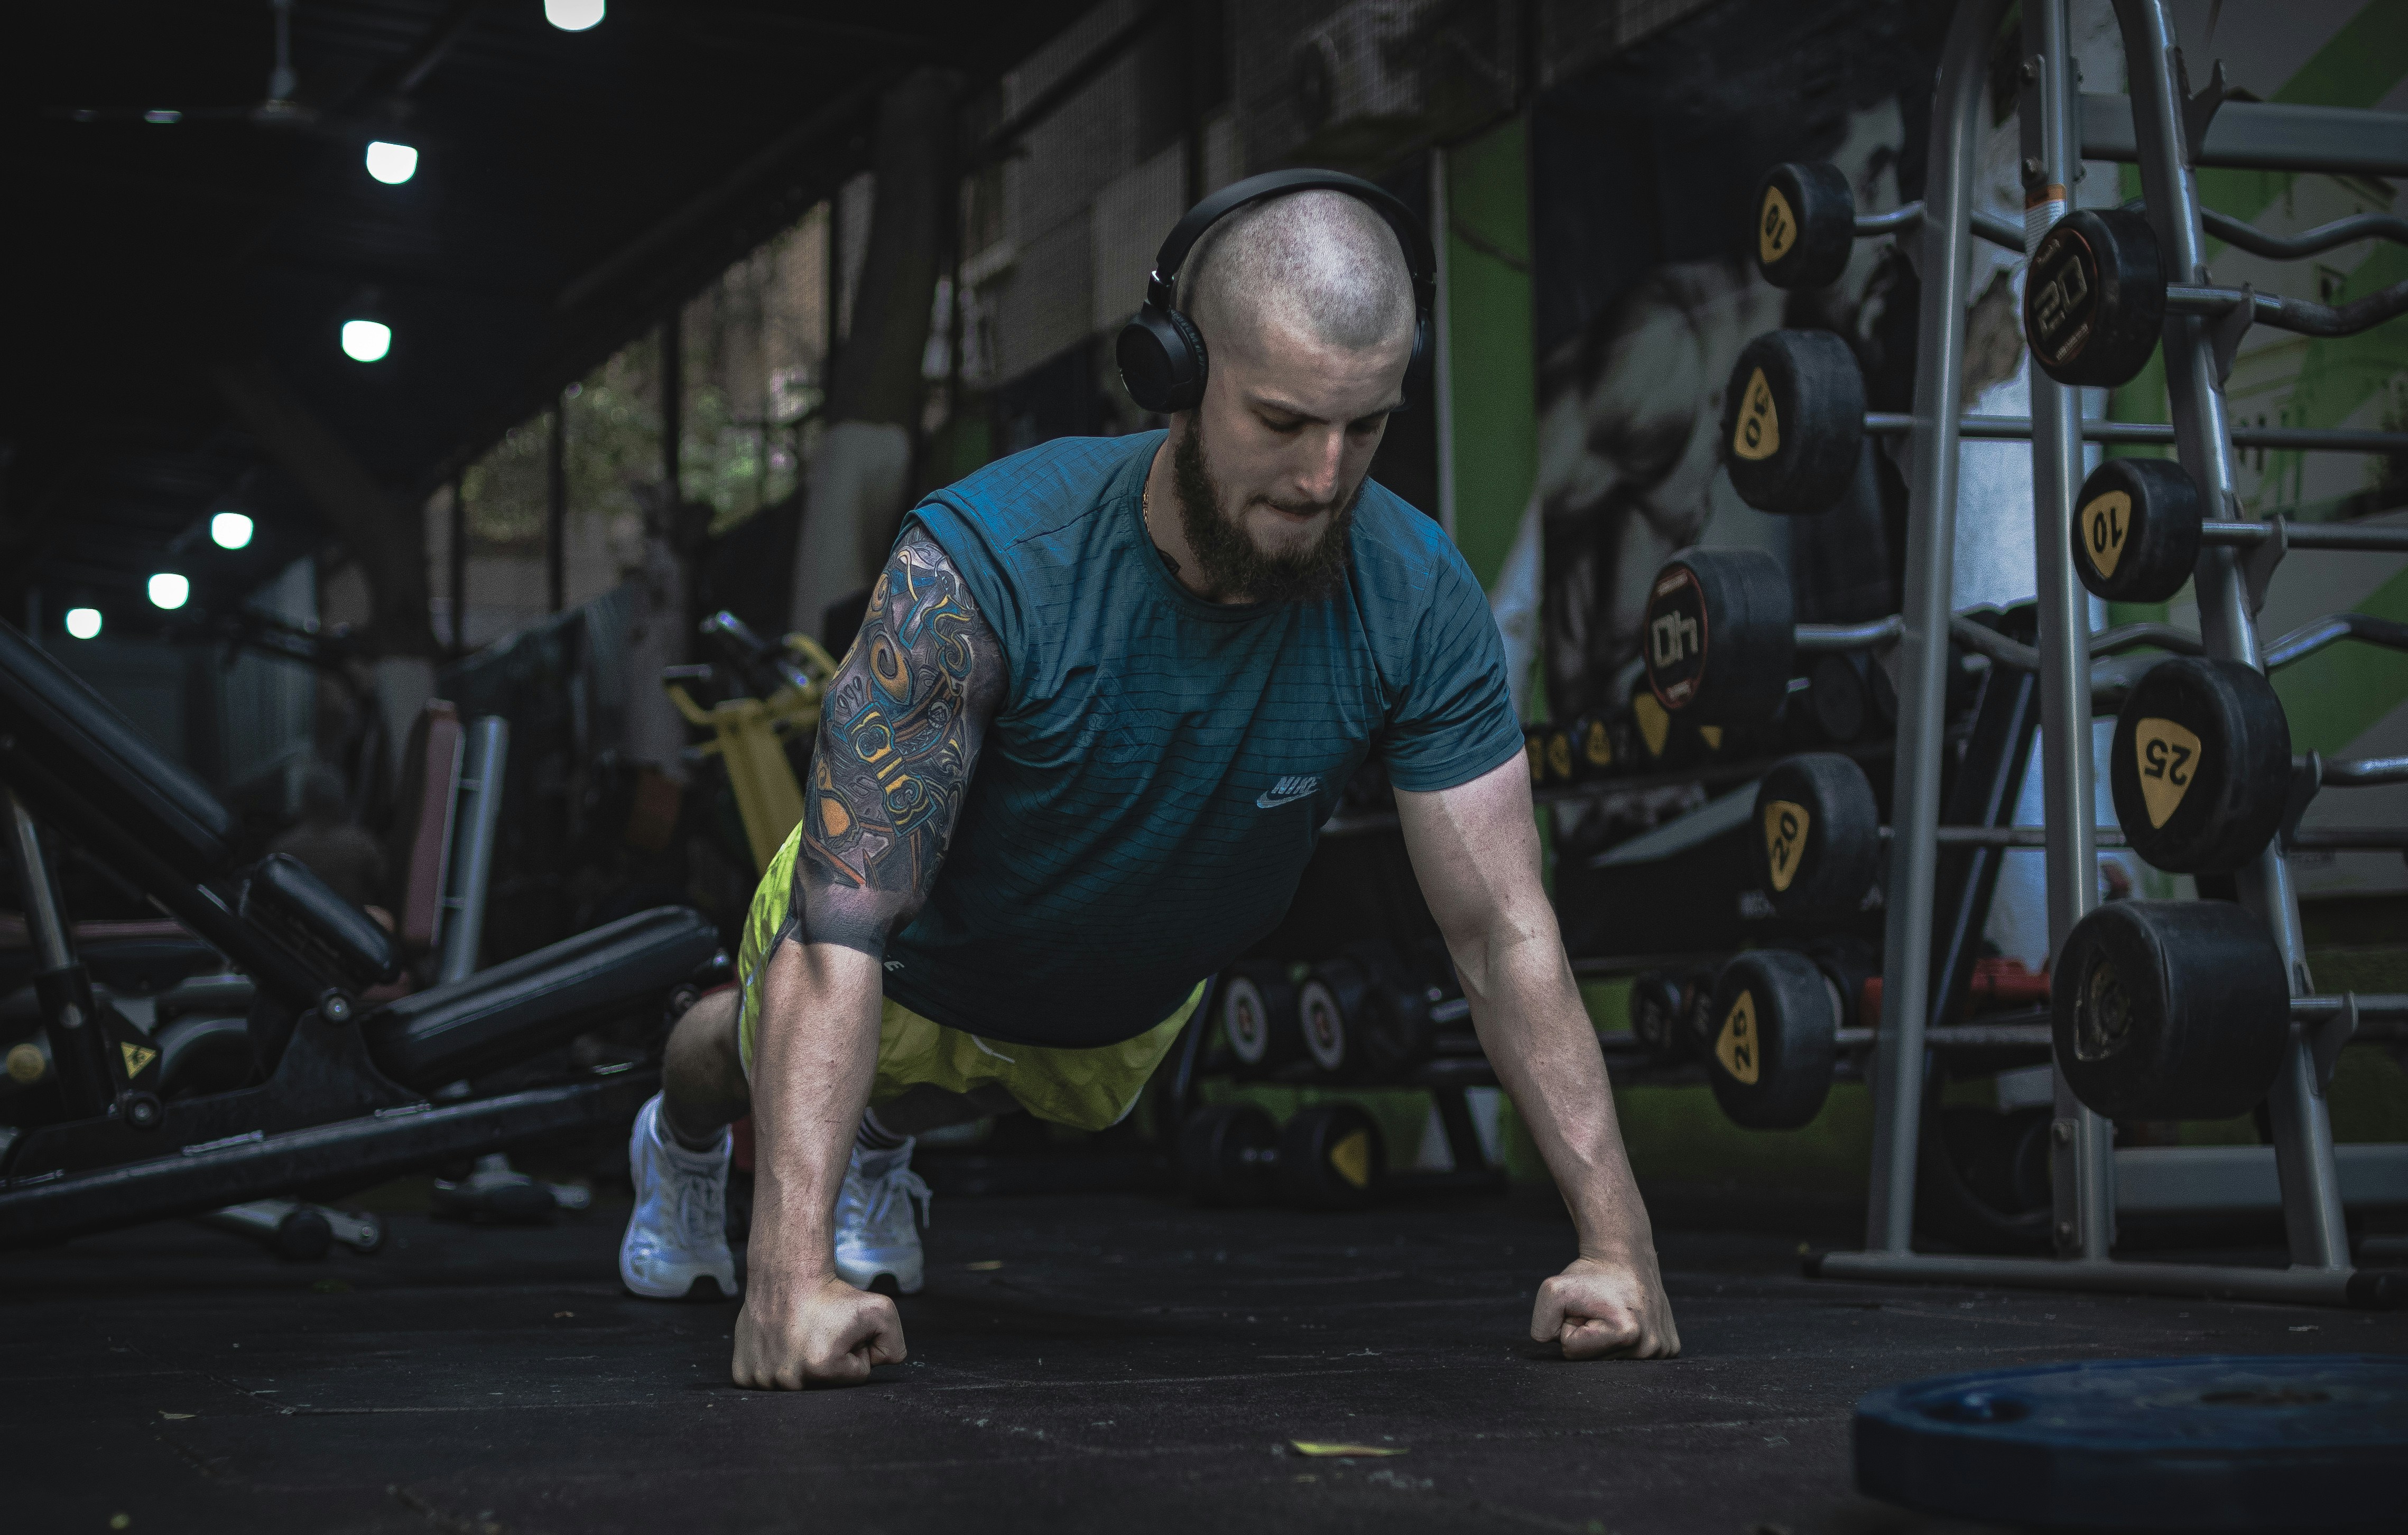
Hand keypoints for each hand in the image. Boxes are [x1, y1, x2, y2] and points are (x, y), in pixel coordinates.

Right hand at [732, 1271, 905, 1387]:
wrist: (787, 1275)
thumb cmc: (833, 1293)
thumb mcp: (882, 1310)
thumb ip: (895, 1344)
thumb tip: (883, 1365)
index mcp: (822, 1368)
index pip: (857, 1375)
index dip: (856, 1350)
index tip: (842, 1331)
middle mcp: (787, 1380)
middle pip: (827, 1384)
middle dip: (831, 1361)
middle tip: (820, 1333)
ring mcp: (762, 1379)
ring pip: (797, 1384)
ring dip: (802, 1363)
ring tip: (799, 1336)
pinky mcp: (742, 1375)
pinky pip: (767, 1383)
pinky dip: (775, 1366)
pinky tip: (780, 1344)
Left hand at [1531, 1251, 1678, 1359]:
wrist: (1625, 1258)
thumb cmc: (1588, 1275)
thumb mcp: (1552, 1291)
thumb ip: (1542, 1326)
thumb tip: (1558, 1350)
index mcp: (1627, 1334)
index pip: (1571, 1350)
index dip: (1570, 1325)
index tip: (1585, 1308)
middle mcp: (1651, 1348)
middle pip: (1592, 1361)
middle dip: (1587, 1336)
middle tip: (1600, 1312)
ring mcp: (1664, 1351)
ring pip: (1611, 1360)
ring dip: (1604, 1340)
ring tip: (1614, 1317)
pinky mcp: (1671, 1349)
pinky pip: (1632, 1359)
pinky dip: (1625, 1342)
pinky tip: (1630, 1322)